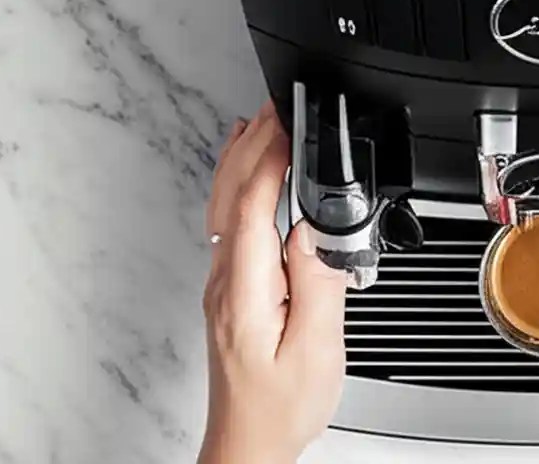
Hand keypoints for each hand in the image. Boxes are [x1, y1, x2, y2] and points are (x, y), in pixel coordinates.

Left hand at [199, 102, 348, 463]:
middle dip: (250, 145)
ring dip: (240, 161)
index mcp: (245, 288)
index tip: (287, 124)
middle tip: (275, 108)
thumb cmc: (280, 406)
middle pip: (229, 196)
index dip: (270, 157)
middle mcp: (225, 281)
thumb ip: (315, 283)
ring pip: (223, 207)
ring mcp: (223, 285)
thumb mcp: (315, 347)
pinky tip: (250, 182)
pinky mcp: (230, 293)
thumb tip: (315, 229)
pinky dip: (239, 189)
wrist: (248, 443)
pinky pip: (228, 225)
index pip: (253, 204)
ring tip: (259, 127)